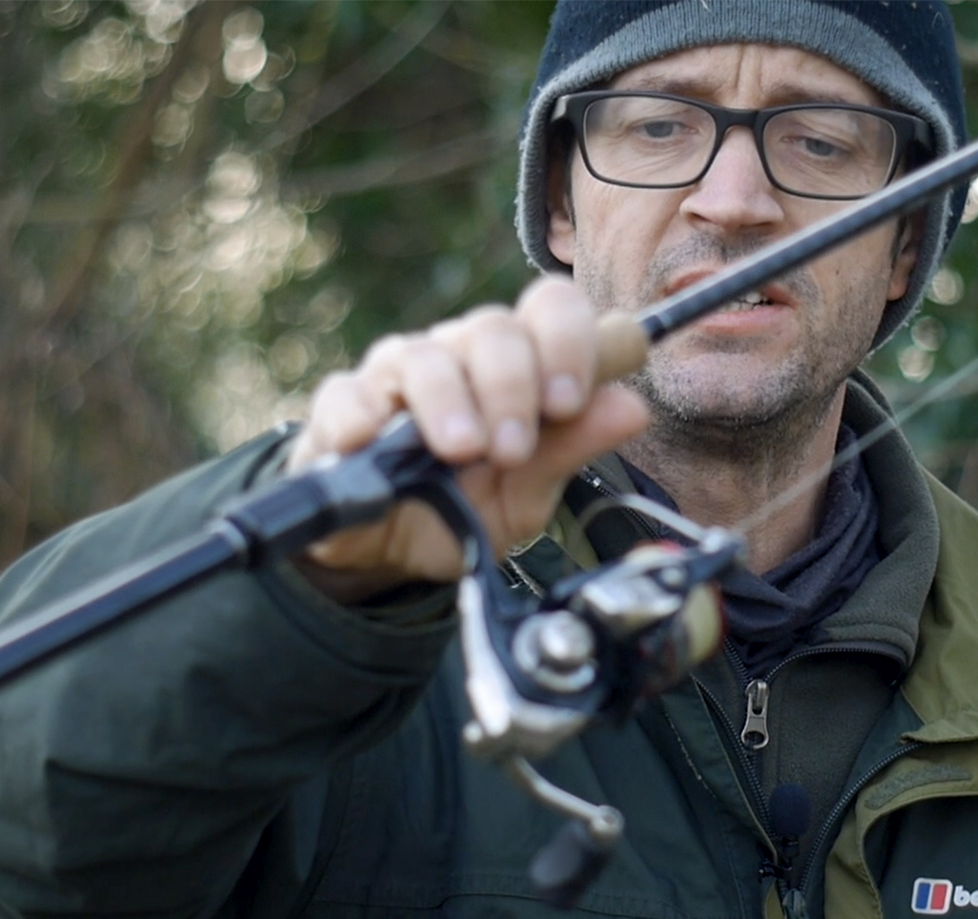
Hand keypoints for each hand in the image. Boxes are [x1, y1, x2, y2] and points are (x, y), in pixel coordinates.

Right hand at [284, 277, 649, 600]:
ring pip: (427, 358)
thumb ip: (573, 450)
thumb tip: (633, 407)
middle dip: (512, 386)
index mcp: (517, 365)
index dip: (570, 341)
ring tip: (461, 450)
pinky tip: (370, 439)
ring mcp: (398, 375)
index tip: (569, 401)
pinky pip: (348, 394)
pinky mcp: (343, 406)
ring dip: (450, 403)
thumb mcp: (527, 494)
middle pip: (493, 329)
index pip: (552, 308)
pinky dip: (360, 413)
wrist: (385, 551)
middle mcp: (460, 356)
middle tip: (513, 448)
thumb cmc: (462, 506)